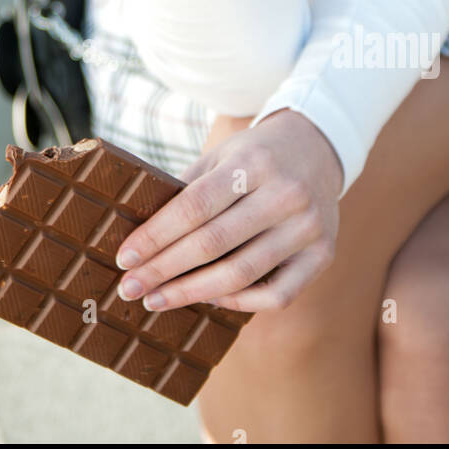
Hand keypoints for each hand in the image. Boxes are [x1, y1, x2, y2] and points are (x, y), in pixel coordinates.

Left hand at [114, 110, 343, 312]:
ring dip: (191, 293)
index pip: (195, 206)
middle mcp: (285, 194)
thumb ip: (187, 189)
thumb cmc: (255, 155)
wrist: (317, 147)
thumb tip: (140, 233)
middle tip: (130, 288)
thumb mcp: (221, 156)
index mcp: (253, 162)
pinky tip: (209, 299)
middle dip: (164, 270)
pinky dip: (238, 302)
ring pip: (241, 275)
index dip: (156, 235)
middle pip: (213, 244)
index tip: (125, 258)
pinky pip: (276, 295)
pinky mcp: (323, 254)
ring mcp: (308, 227)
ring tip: (157, 299)